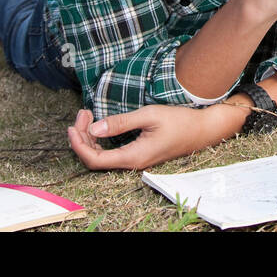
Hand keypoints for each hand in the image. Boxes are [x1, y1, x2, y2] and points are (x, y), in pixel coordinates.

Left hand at [67, 105, 207, 170]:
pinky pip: (112, 153)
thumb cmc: (180, 121)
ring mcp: (136, 160)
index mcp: (133, 157)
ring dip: (91, 138)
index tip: (73, 125)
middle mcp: (132, 163)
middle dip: (82, 137)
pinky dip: (101, 140)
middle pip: (95, 159)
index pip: (94, 159)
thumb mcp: (149, 115)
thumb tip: (94, 129)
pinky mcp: (139, 154)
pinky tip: (100, 126)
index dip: (78, 144)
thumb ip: (120, 123)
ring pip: (102, 156)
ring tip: (88, 116)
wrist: (203, 130)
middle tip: (82, 113)